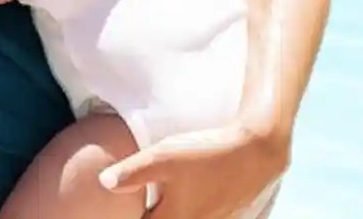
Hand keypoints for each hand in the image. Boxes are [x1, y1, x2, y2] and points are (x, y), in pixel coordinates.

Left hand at [98, 122, 288, 218]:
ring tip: (160, 202)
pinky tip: (186, 199)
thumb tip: (104, 183)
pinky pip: (202, 216)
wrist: (258, 150)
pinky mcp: (226, 213)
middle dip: (147, 216)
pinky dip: (186, 211)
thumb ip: (132, 172)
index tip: (114, 213)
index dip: (130, 218)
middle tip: (140, 207)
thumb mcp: (164, 157)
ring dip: (168, 212)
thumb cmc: (208, 153)